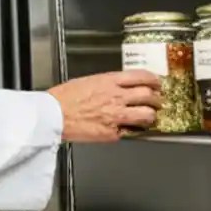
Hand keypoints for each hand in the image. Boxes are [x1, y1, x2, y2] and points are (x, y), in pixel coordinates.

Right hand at [47, 70, 162, 142]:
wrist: (53, 114)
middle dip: (157, 99)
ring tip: (150, 116)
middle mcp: (117, 97)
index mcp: (110, 81)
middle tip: (157, 101)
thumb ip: (108, 84)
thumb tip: (120, 87)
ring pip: (147, 115)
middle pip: (149, 95)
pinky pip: (131, 131)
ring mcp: (117, 116)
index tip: (157, 83)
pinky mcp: (113, 133)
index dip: (154, 80)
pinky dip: (134, 130)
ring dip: (152, 116)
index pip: (142, 76)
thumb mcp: (89, 81)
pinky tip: (132, 129)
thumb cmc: (64, 98)